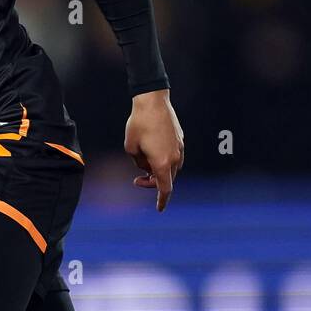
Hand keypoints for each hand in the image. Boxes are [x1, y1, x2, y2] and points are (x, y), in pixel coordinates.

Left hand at [124, 89, 183, 211]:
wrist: (153, 101)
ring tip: (142, 160)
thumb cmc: (139, 123)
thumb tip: (146, 165)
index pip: (165, 188)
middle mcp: (175, 157)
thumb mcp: (130, 147)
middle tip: (136, 179)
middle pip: (166, 179)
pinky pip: (173, 156)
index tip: (159, 209)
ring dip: (158, 170)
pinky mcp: (180, 139)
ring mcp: (180, 148)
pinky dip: (163, 159)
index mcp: (162, 162)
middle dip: (152, 182)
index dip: (162, 201)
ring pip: (171, 168)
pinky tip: (151, 149)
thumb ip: (138, 162)